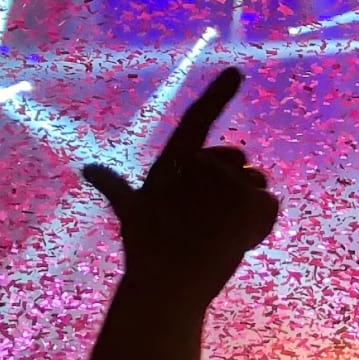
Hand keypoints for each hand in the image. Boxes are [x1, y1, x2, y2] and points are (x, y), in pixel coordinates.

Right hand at [82, 67, 278, 308]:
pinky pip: (270, 205)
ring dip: (247, 209)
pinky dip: (261, 225)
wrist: (167, 289)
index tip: (238, 70)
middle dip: (236, 185)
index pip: (197, 119)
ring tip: (219, 235)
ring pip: (257, 184)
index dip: (218, 94)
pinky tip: (236, 242)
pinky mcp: (248, 201)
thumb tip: (89, 169)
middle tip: (212, 221)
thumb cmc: (147, 252)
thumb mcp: (130, 213)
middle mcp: (198, 163)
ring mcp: (225, 181)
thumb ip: (115, 187)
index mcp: (172, 161)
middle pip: (240, 161)